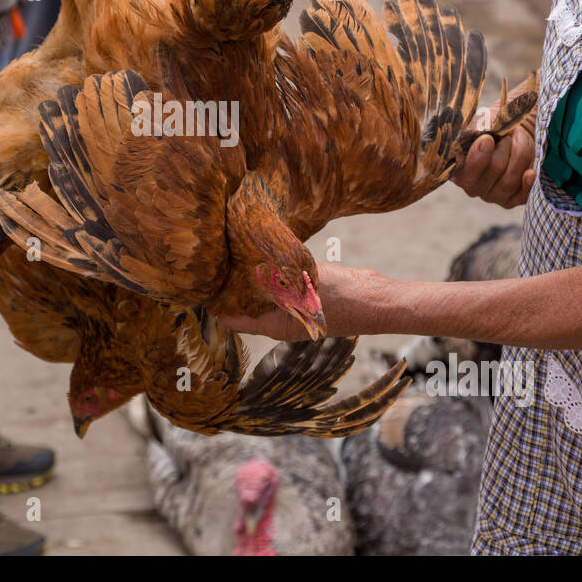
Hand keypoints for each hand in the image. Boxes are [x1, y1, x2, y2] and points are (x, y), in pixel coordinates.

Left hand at [217, 263, 370, 341]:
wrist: (377, 300)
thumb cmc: (342, 297)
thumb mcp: (302, 287)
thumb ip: (276, 280)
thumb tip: (248, 270)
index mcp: (276, 325)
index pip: (236, 320)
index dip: (219, 306)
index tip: (204, 288)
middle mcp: (282, 321)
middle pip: (248, 307)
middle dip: (233, 290)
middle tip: (217, 265)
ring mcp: (295, 310)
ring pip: (266, 297)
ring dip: (254, 281)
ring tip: (236, 257)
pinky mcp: (307, 298)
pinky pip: (283, 288)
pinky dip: (274, 276)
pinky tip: (267, 256)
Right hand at [453, 113, 534, 207]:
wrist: (510, 136)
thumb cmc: (490, 129)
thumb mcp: (480, 122)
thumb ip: (476, 127)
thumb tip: (481, 130)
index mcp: (458, 170)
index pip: (465, 173)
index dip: (478, 157)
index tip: (487, 139)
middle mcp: (473, 187)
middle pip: (494, 170)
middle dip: (505, 146)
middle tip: (508, 134)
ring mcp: (494, 196)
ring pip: (510, 181)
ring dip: (520, 155)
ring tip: (521, 139)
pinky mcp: (513, 199)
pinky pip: (522, 196)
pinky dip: (528, 183)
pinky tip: (531, 171)